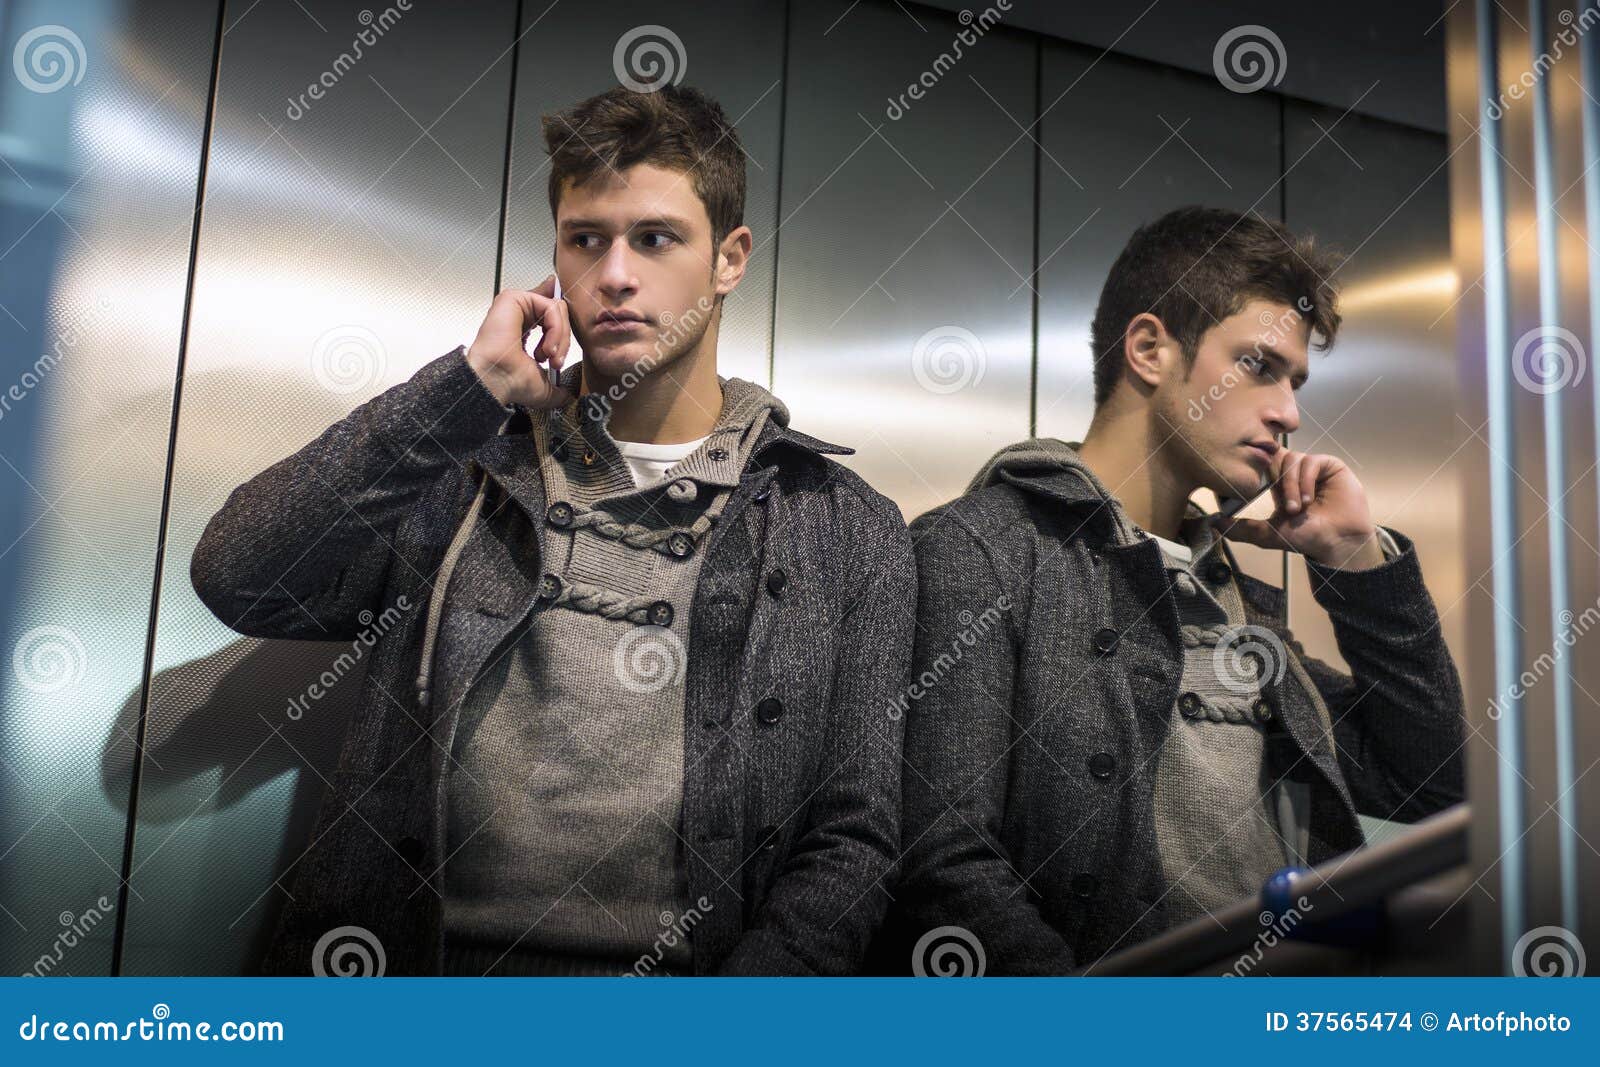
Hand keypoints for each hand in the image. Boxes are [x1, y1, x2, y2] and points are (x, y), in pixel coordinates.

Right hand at [465, 275, 571, 409]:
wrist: (496, 381)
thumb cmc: (511, 383)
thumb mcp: (544, 386)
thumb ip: (559, 388)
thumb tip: (569, 397)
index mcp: (524, 329)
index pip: (553, 318)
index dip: (564, 334)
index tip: (559, 358)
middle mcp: (519, 315)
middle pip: (559, 314)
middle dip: (564, 340)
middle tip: (556, 362)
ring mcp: (516, 305)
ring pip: (558, 309)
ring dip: (561, 337)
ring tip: (550, 357)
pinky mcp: (514, 299)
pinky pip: (551, 306)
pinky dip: (556, 329)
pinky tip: (546, 348)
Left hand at [1213, 449, 1385, 569]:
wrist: (1338, 541)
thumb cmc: (1306, 538)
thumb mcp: (1268, 534)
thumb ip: (1241, 529)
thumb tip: (1214, 523)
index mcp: (1276, 485)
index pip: (1259, 465)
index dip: (1254, 471)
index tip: (1248, 488)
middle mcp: (1293, 473)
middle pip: (1273, 459)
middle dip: (1275, 481)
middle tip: (1284, 506)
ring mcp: (1311, 467)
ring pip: (1291, 460)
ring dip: (1292, 485)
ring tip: (1298, 508)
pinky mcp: (1328, 465)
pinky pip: (1310, 461)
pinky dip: (1307, 480)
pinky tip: (1310, 499)